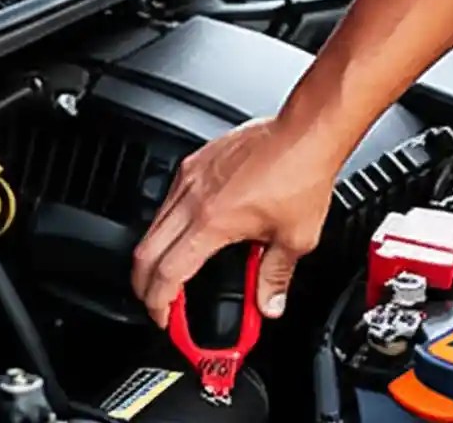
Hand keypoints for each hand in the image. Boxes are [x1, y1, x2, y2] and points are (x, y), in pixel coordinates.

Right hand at [131, 117, 341, 327]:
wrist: (307, 131)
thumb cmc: (302, 172)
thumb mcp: (296, 238)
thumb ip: (276, 277)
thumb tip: (269, 303)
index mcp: (212, 222)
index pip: (167, 274)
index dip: (159, 304)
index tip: (166, 320)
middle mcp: (193, 197)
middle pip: (145, 252)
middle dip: (145, 285)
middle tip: (160, 303)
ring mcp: (191, 176)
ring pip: (153, 224)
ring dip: (156, 253)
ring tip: (174, 272)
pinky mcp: (197, 161)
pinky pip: (169, 199)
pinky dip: (170, 224)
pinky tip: (190, 231)